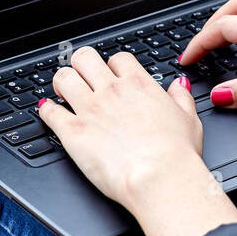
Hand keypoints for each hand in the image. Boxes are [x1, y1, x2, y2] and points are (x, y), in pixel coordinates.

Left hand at [39, 46, 206, 211]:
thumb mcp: (189, 120)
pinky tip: (49, 112)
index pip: (118, 58)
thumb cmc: (176, 154)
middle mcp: (111, 91)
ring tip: (63, 91)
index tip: (111, 75)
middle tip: (82, 78)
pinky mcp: (73, 132)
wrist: (158, 177)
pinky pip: (49, 111)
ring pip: (63, 78)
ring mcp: (89, 109)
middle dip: (81, 66)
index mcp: (139, 85)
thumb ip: (181, 97)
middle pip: (85, 58)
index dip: (113, 66)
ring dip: (62, 83)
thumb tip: (178, 85)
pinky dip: (47, 110)